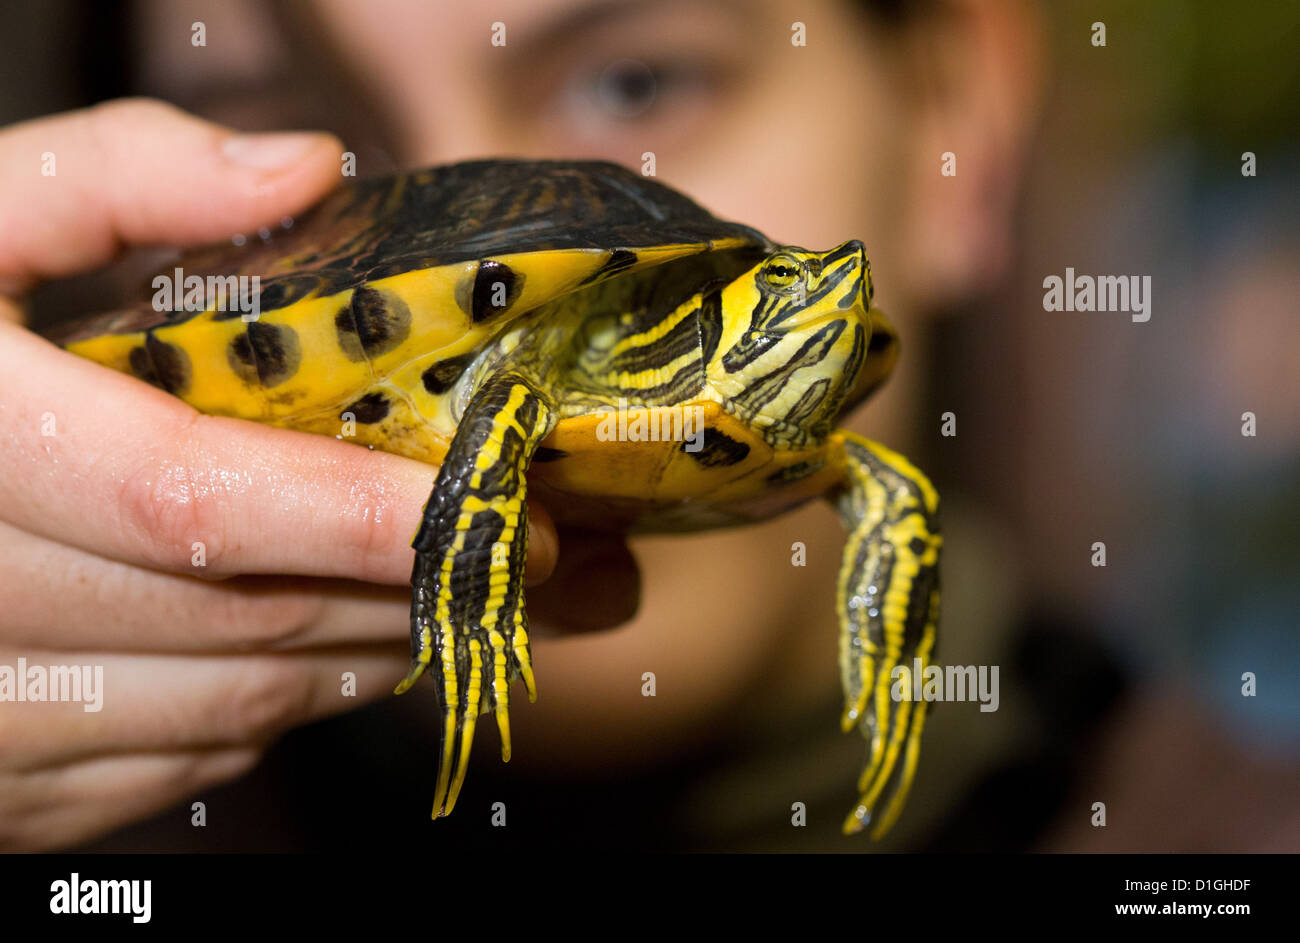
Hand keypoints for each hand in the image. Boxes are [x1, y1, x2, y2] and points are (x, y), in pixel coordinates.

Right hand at [0, 99, 569, 849]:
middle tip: (538, 550)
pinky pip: (189, 763)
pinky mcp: (11, 789)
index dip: (363, 516)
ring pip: (240, 709)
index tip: (505, 511)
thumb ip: (120, 177)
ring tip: (468, 586)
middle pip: (251, 621)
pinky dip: (287, 702)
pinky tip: (336, 635)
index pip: (191, 502)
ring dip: (372, 646)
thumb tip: (306, 171)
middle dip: (418, 585)